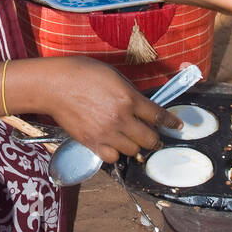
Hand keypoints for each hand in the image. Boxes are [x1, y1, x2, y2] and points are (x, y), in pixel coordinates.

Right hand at [44, 57, 180, 162]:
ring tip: (131, 140)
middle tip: (154, 137)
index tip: (177, 126)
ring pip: (133, 151)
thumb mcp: (113, 75)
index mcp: (128, 98)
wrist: (54, 85)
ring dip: (135, 146)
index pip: (158, 116)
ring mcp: (106, 133)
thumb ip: (130, 92)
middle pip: (150, 139)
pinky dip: (115, 153)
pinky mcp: (91, 143)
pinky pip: (112, 158)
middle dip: (155, 138)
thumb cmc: (82, 73)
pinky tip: (113, 145)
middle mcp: (120, 118)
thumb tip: (141, 105)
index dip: (171, 122)